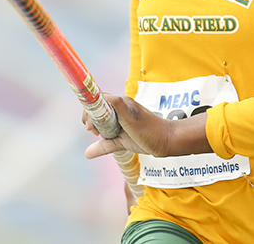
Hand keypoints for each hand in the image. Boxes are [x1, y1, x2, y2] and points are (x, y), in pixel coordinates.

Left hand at [81, 93, 209, 158]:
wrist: (166, 139)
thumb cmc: (147, 139)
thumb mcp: (121, 142)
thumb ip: (105, 145)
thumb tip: (87, 153)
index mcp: (119, 108)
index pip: (98, 103)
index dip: (90, 114)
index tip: (91, 129)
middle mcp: (122, 102)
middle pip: (96, 101)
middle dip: (89, 116)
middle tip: (93, 132)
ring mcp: (125, 103)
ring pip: (101, 100)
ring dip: (93, 115)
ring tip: (95, 131)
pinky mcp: (129, 109)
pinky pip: (113, 101)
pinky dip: (102, 106)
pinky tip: (97, 122)